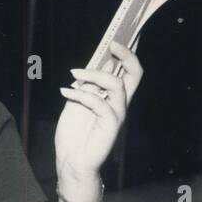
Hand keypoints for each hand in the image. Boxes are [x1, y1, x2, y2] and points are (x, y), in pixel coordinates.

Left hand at [54, 39, 143, 183]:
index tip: (115, 39)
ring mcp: (117, 114)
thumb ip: (87, 86)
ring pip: (116, 84)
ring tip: (74, 74)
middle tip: (112, 44)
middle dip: (127, 55)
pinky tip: (65, 92)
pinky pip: (98, 102)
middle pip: (135, 74)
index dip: (127, 54)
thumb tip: (96, 64)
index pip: (129, 72)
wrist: (71, 163)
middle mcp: (120, 104)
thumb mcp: (77, 104)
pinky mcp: (110, 125)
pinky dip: (80, 94)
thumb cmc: (74, 136)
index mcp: (113, 98)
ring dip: (94, 75)